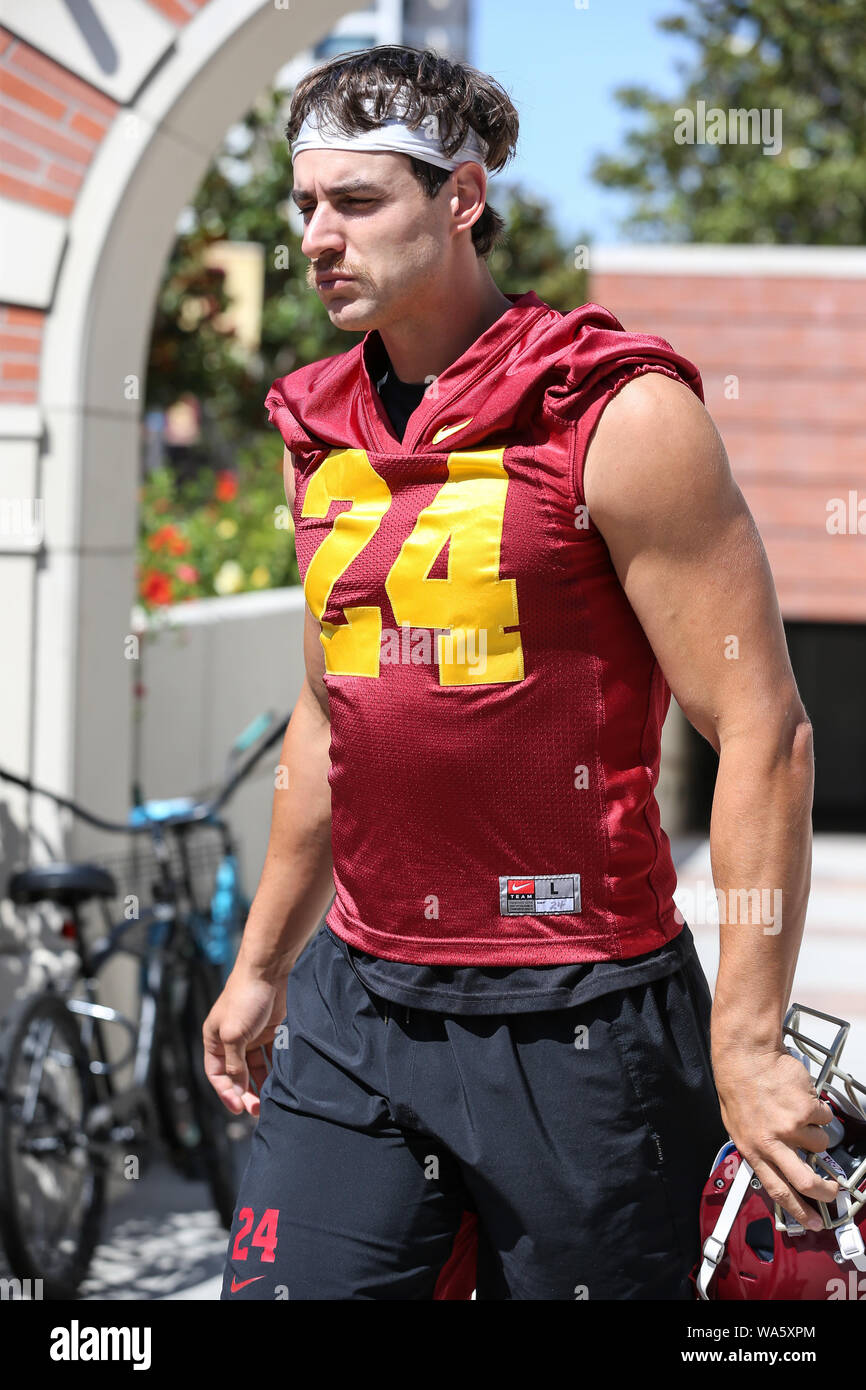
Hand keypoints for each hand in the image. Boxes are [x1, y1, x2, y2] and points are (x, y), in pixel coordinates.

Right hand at [202, 963, 288, 1117]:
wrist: (269, 970)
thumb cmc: (245, 999)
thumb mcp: (234, 1034)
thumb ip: (234, 1063)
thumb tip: (236, 1088)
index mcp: (214, 1040)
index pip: (216, 1074)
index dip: (226, 1092)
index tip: (239, 1108)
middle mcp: (231, 1040)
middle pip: (236, 1074)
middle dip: (245, 1093)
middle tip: (258, 1110)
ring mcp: (251, 1036)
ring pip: (255, 1068)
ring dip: (261, 1084)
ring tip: (271, 1100)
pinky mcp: (270, 1031)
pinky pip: (271, 1056)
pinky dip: (275, 1069)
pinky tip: (282, 1081)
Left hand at [712, 1045, 839, 1231]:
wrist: (745, 1057)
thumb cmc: (738, 1089)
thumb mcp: (738, 1126)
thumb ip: (758, 1149)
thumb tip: (776, 1168)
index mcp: (753, 1150)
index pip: (777, 1189)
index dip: (798, 1210)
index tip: (813, 1222)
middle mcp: (772, 1143)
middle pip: (806, 1181)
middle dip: (825, 1191)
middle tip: (833, 1190)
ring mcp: (791, 1127)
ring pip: (819, 1144)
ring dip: (816, 1133)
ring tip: (799, 1115)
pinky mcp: (806, 1109)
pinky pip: (824, 1117)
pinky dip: (819, 1109)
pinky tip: (801, 1097)